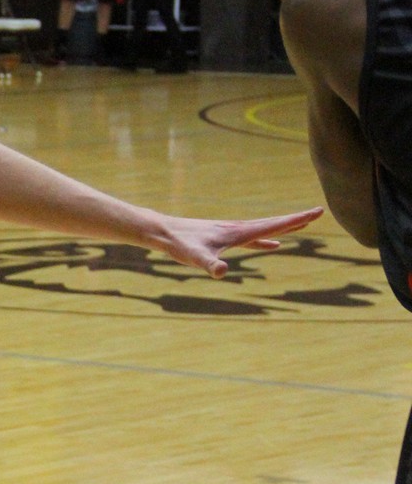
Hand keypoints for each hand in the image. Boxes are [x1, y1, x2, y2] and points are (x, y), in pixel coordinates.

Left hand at [157, 207, 323, 277]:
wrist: (164, 232)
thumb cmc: (180, 245)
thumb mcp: (195, 258)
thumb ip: (209, 264)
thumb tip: (220, 271)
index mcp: (239, 232)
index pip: (274, 226)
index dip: (296, 220)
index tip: (317, 211)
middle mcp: (238, 229)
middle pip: (273, 224)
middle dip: (296, 220)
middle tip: (318, 212)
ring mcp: (231, 232)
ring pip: (264, 229)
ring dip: (283, 228)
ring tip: (302, 225)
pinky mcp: (224, 237)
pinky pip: (252, 238)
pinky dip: (266, 241)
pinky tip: (273, 246)